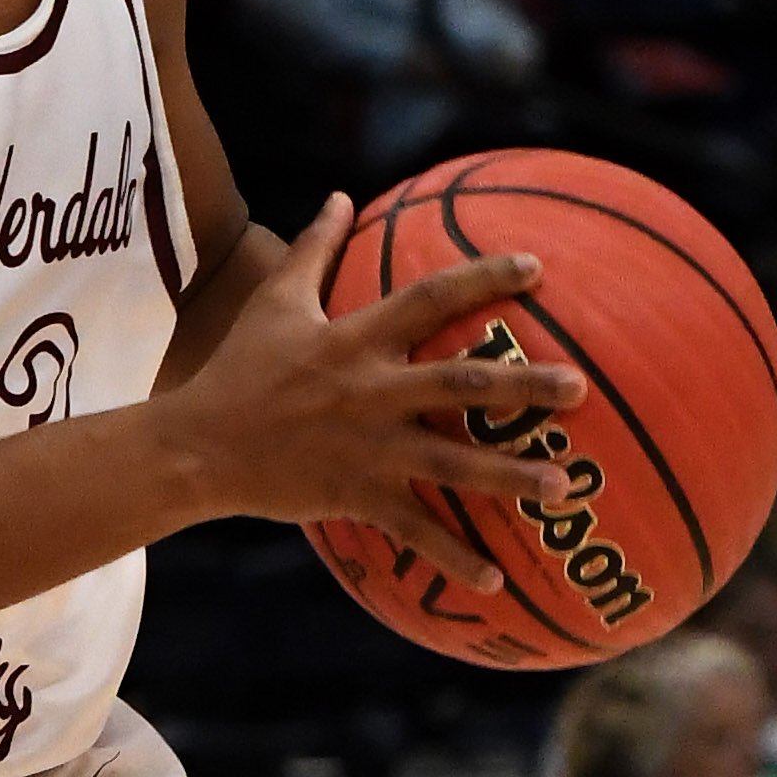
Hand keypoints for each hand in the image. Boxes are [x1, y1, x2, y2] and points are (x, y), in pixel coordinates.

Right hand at [168, 194, 588, 586]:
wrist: (196, 448)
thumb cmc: (238, 370)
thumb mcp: (274, 302)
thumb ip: (312, 248)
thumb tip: (341, 196)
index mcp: (355, 340)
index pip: (431, 297)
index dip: (484, 278)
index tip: (538, 269)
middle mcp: (371, 392)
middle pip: (462, 383)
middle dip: (524, 385)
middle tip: (579, 388)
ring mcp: (368, 448)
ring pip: (453, 463)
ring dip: (511, 476)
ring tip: (563, 486)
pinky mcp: (355, 495)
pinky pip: (414, 530)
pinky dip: (452, 558)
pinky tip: (494, 580)